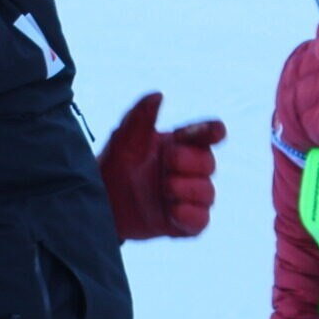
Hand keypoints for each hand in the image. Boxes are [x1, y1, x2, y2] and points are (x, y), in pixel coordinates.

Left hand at [98, 91, 225, 240]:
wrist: (101, 202)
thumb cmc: (115, 165)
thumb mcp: (123, 139)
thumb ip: (140, 117)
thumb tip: (158, 95)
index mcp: (179, 145)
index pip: (206, 135)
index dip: (214, 131)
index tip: (216, 131)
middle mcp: (188, 171)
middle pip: (209, 163)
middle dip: (191, 161)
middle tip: (168, 161)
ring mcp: (187, 197)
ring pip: (208, 193)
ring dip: (189, 189)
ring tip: (166, 188)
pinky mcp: (183, 223)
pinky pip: (201, 221)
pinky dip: (191, 215)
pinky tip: (174, 210)